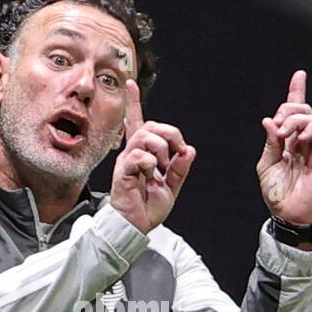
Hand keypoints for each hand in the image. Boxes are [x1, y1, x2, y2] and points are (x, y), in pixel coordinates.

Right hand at [110, 79, 195, 232]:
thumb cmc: (147, 208)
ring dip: (161, 149)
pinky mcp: (122, 172)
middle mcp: (132, 154)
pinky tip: (150, 177)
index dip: (134, 103)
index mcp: (143, 154)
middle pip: (150, 126)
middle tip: (176, 154)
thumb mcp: (172, 187)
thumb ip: (180, 168)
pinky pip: (138, 157)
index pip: (138, 123)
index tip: (130, 84)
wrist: (136, 226)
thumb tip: (189, 150)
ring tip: (161, 167)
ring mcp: (126, 162)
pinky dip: (150, 164)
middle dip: (169, 134)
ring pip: (145, 137)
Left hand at [257, 70, 311, 224]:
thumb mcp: (266, 165)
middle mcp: (303, 141)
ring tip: (286, 136)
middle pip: (302, 110)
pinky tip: (300, 139)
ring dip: (296, 120)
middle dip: (287, 110)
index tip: (300, 74)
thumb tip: (269, 121)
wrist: (288, 214)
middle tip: (277, 128)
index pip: (294, 112)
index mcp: (289, 141)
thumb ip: (269, 142)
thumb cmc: (277, 194)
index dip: (297, 92)